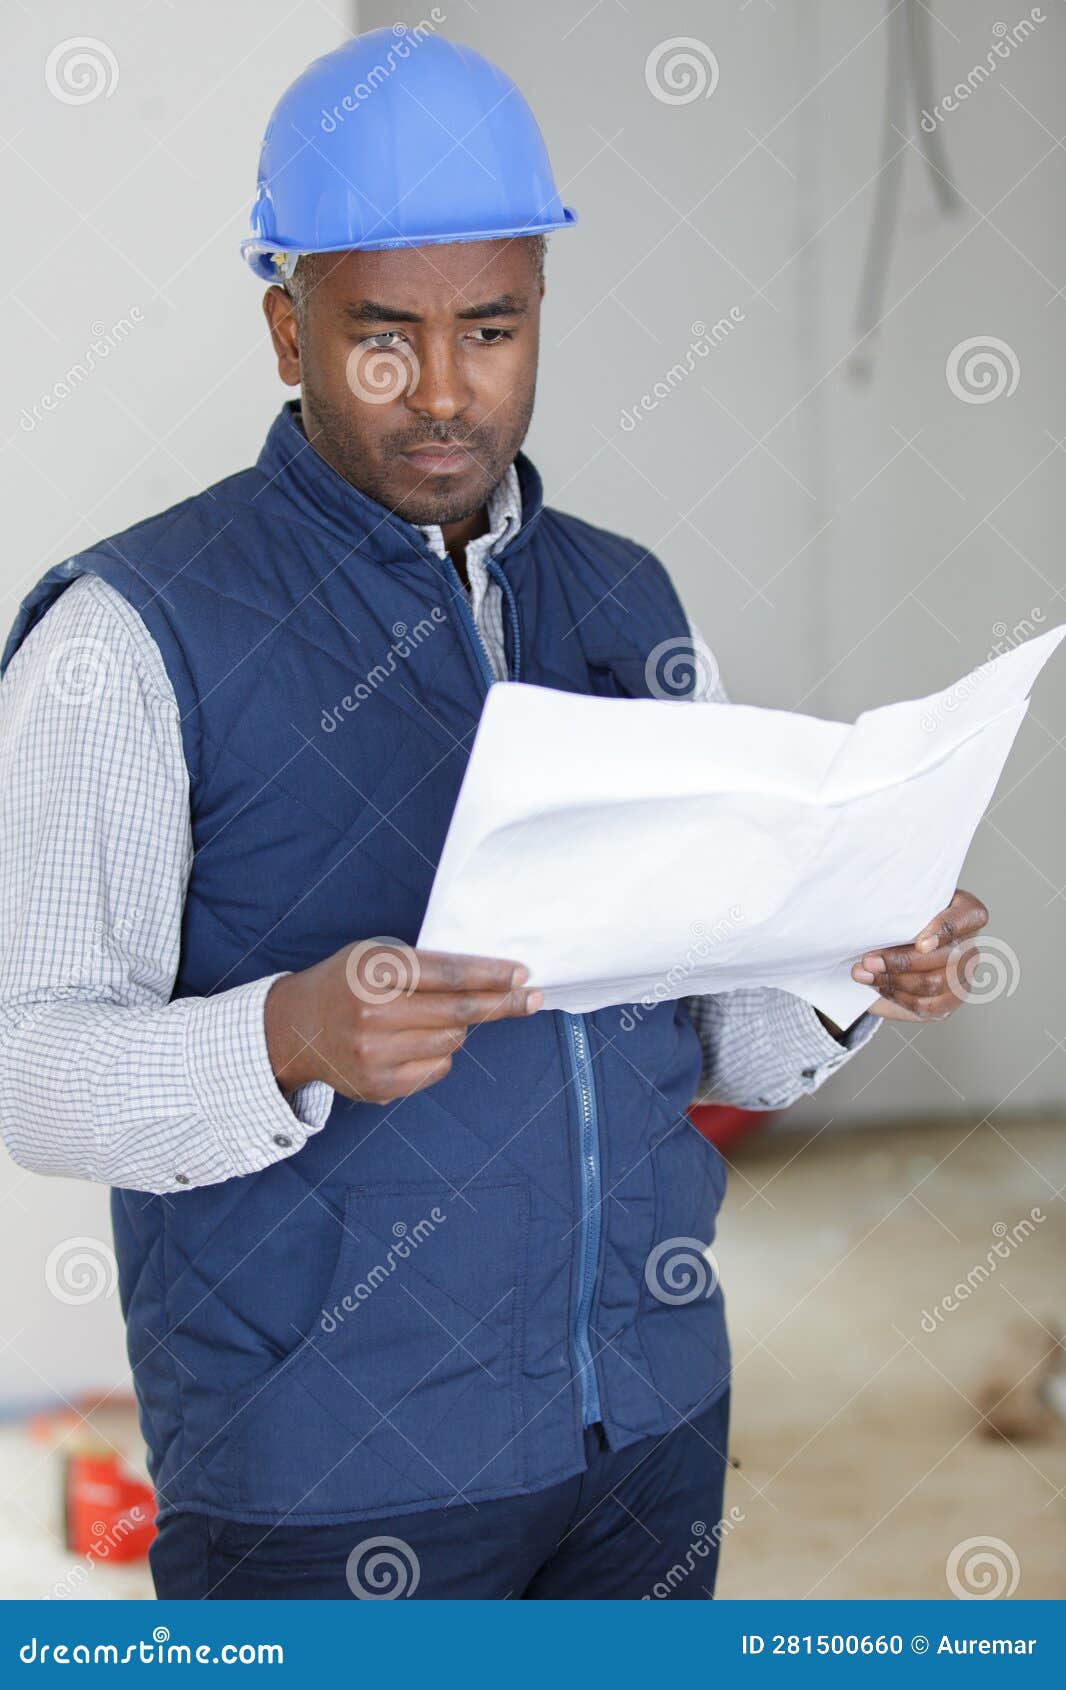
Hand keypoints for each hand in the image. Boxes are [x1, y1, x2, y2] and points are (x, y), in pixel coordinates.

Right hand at [265, 943, 542, 1103]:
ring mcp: (375, 1056)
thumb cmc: (345, 983)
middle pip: (458, 1012)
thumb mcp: (374, 956)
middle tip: (531, 998)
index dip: (490, 975)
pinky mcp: (378, 1086)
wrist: (293, 1029)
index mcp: (373, 973)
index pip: (447, 975)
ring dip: (458, 1028)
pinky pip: (437, 1069)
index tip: (522, 975)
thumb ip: (423, 967)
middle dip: (501, 1003)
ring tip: (432, 1017)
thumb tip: (492, 979)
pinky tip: (415, 1042)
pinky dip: (438, 1053)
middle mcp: (373, 1016)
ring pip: (452, 1042)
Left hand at [850, 888, 989, 1022]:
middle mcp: (969, 946)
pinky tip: (879, 986)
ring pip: (933, 983)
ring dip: (894, 980)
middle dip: (902, 961)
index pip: (970, 916)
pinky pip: (927, 1005)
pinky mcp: (949, 1001)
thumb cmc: (903, 920)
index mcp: (967, 914)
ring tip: (865, 974)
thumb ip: (899, 903)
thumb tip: (873, 912)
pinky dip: (898, 996)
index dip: (945, 930)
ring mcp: (963, 976)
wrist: (894, 949)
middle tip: (869, 961)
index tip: (920, 943)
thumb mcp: (903, 903)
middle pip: (945, 958)